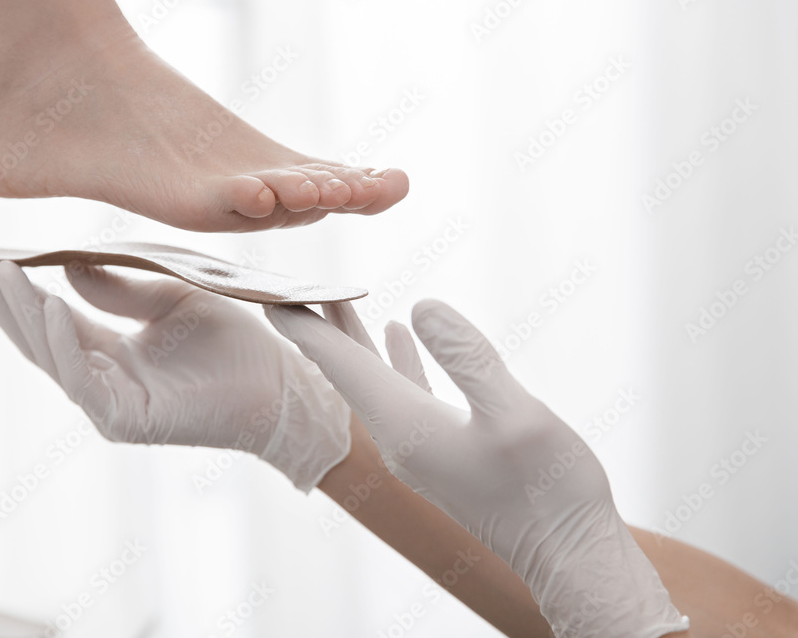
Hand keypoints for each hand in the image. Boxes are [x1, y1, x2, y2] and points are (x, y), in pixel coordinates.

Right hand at [0, 261, 350, 491]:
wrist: (281, 381)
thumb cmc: (235, 342)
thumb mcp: (170, 298)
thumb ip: (119, 288)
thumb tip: (67, 262)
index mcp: (111, 353)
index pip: (51, 318)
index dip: (18, 291)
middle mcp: (104, 380)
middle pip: (38, 339)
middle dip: (2, 303)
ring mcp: (112, 405)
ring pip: (53, 358)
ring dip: (24, 315)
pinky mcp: (129, 421)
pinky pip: (85, 381)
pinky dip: (65, 344)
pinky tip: (51, 308)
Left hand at [266, 300, 688, 636]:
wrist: (568, 554)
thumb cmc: (549, 490)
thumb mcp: (515, 414)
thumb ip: (468, 358)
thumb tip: (419, 307)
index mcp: (406, 425)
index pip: (341, 365)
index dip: (306, 326)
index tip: (270, 293)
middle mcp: (400, 437)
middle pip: (345, 371)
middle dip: (319, 327)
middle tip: (291, 284)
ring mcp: (418, 446)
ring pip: (371, 379)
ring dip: (352, 339)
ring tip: (336, 301)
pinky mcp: (440, 450)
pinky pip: (402, 392)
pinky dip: (394, 359)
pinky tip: (401, 334)